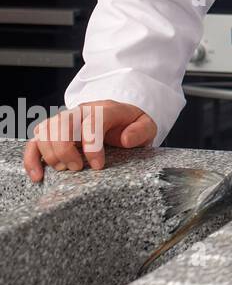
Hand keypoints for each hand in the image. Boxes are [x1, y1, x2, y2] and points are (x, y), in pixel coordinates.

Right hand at [23, 100, 156, 182]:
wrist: (121, 116)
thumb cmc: (131, 123)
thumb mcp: (146, 125)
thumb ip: (140, 131)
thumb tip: (125, 139)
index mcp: (105, 109)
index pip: (92, 121)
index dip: (92, 145)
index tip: (97, 166)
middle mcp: (81, 111)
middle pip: (62, 124)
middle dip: (66, 150)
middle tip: (78, 168)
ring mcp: (64, 120)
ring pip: (45, 131)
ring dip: (50, 153)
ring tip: (64, 169)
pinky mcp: (53, 132)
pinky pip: (34, 142)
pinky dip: (32, 159)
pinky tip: (37, 175)